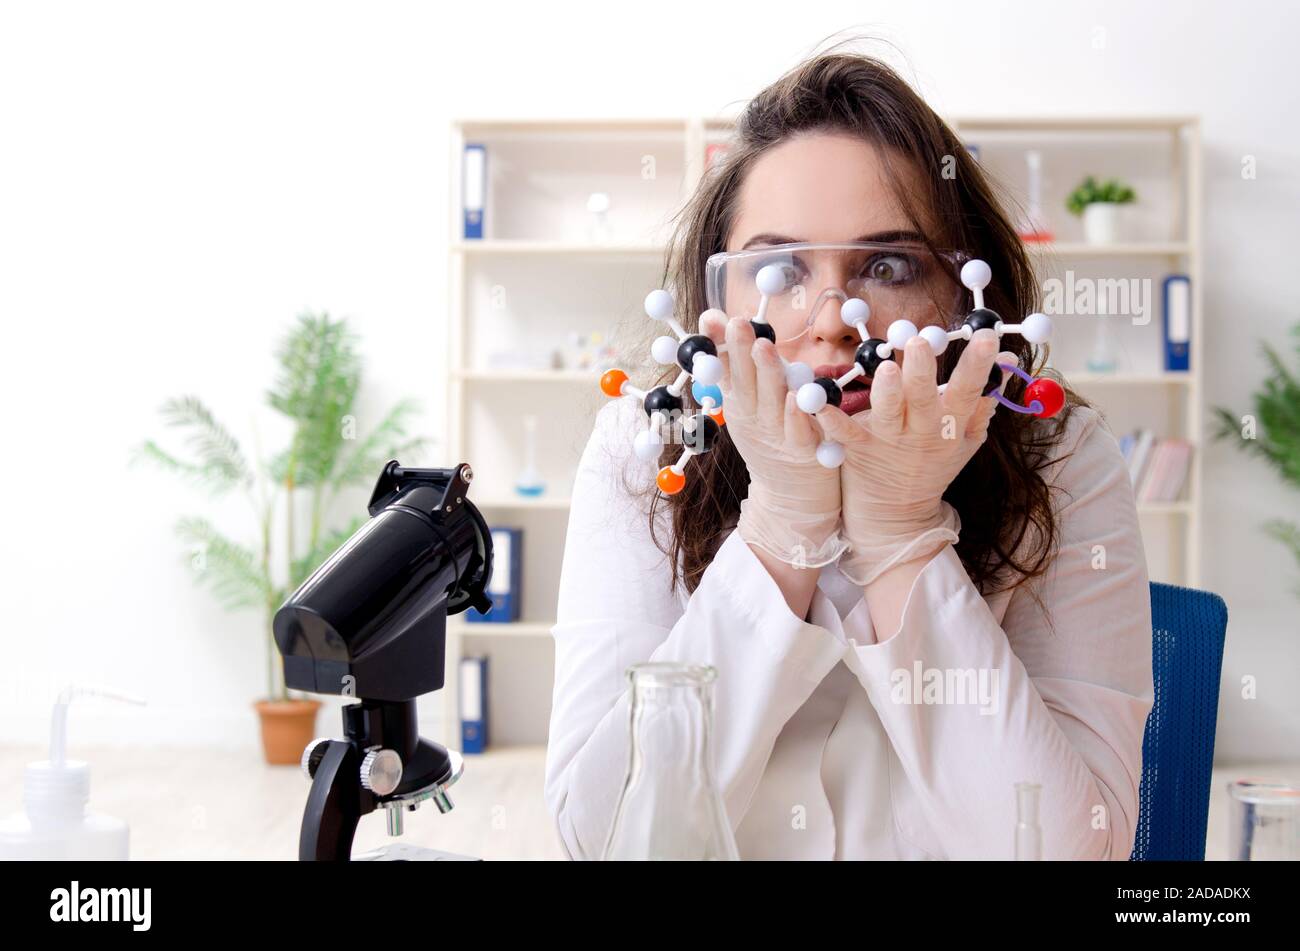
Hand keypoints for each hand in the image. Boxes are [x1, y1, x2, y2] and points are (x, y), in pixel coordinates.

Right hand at [701, 311, 846, 567]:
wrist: (790, 496)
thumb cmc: (773, 439)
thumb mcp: (749, 404)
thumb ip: (738, 366)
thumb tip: (717, 320)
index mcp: (740, 404)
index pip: (726, 369)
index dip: (718, 343)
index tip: (710, 317)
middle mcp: (754, 418)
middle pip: (745, 380)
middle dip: (740, 350)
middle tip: (737, 323)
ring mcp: (776, 435)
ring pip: (771, 400)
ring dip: (767, 374)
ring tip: (763, 346)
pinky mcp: (803, 452)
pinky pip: (799, 430)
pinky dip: (795, 415)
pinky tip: (793, 398)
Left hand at [815, 327, 1015, 584]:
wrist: (898, 511)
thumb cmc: (934, 465)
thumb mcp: (967, 440)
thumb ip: (983, 403)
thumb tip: (1007, 361)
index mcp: (949, 427)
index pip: (968, 392)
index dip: (977, 365)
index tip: (987, 337)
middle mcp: (920, 432)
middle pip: (922, 399)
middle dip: (922, 371)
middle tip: (920, 343)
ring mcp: (888, 440)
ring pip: (888, 413)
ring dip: (886, 391)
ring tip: (886, 368)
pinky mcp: (859, 448)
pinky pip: (845, 433)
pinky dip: (832, 419)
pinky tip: (820, 401)